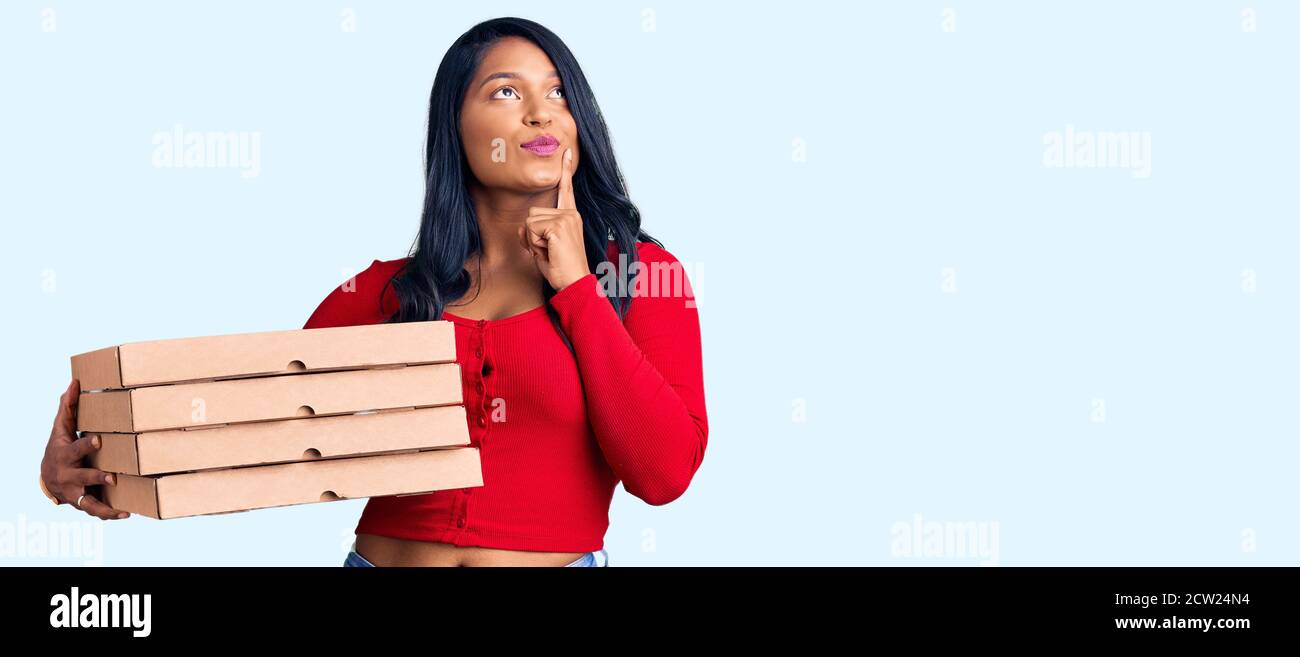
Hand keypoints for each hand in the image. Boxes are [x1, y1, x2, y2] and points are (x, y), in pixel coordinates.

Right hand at [40, 378, 129, 519]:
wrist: (47, 478)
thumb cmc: (60, 447)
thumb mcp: (61, 428)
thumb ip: (68, 407)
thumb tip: (75, 382)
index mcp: (66, 455)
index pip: (76, 449)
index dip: (86, 445)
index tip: (98, 439)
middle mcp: (69, 475)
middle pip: (82, 477)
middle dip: (96, 477)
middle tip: (112, 477)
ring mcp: (75, 492)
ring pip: (87, 501)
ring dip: (104, 506)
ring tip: (122, 509)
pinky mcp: (82, 503)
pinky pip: (95, 512)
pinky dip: (109, 515)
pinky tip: (126, 514)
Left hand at [519, 147, 590, 291]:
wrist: (574, 283)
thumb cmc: (561, 269)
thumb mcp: (544, 248)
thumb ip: (535, 234)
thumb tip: (523, 227)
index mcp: (571, 216)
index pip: (566, 189)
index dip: (565, 169)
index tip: (567, 150)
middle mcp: (571, 214)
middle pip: (532, 213)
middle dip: (532, 235)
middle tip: (548, 251)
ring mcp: (566, 218)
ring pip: (530, 221)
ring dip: (533, 241)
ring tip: (550, 252)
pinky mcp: (559, 226)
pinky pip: (531, 230)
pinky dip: (534, 245)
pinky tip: (550, 252)